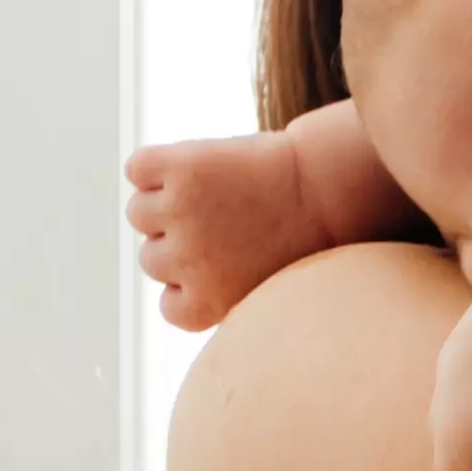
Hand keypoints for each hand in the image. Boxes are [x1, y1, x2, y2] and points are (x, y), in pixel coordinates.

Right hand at [129, 131, 330, 330]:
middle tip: (223, 220)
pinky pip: (138, 168)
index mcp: (205, 304)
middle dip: (180, 240)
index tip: (220, 265)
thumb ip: (219, 295)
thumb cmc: (309, 239)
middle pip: (150, 258)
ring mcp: (178, 212)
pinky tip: (188, 164)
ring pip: (138, 213)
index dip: (192, 284)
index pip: (168, 306)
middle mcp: (184, 262)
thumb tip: (177, 287)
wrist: (333, 189)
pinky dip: (154, 165)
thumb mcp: (263, 288)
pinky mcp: (180, 166)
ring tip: (210, 191)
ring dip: (164, 200)